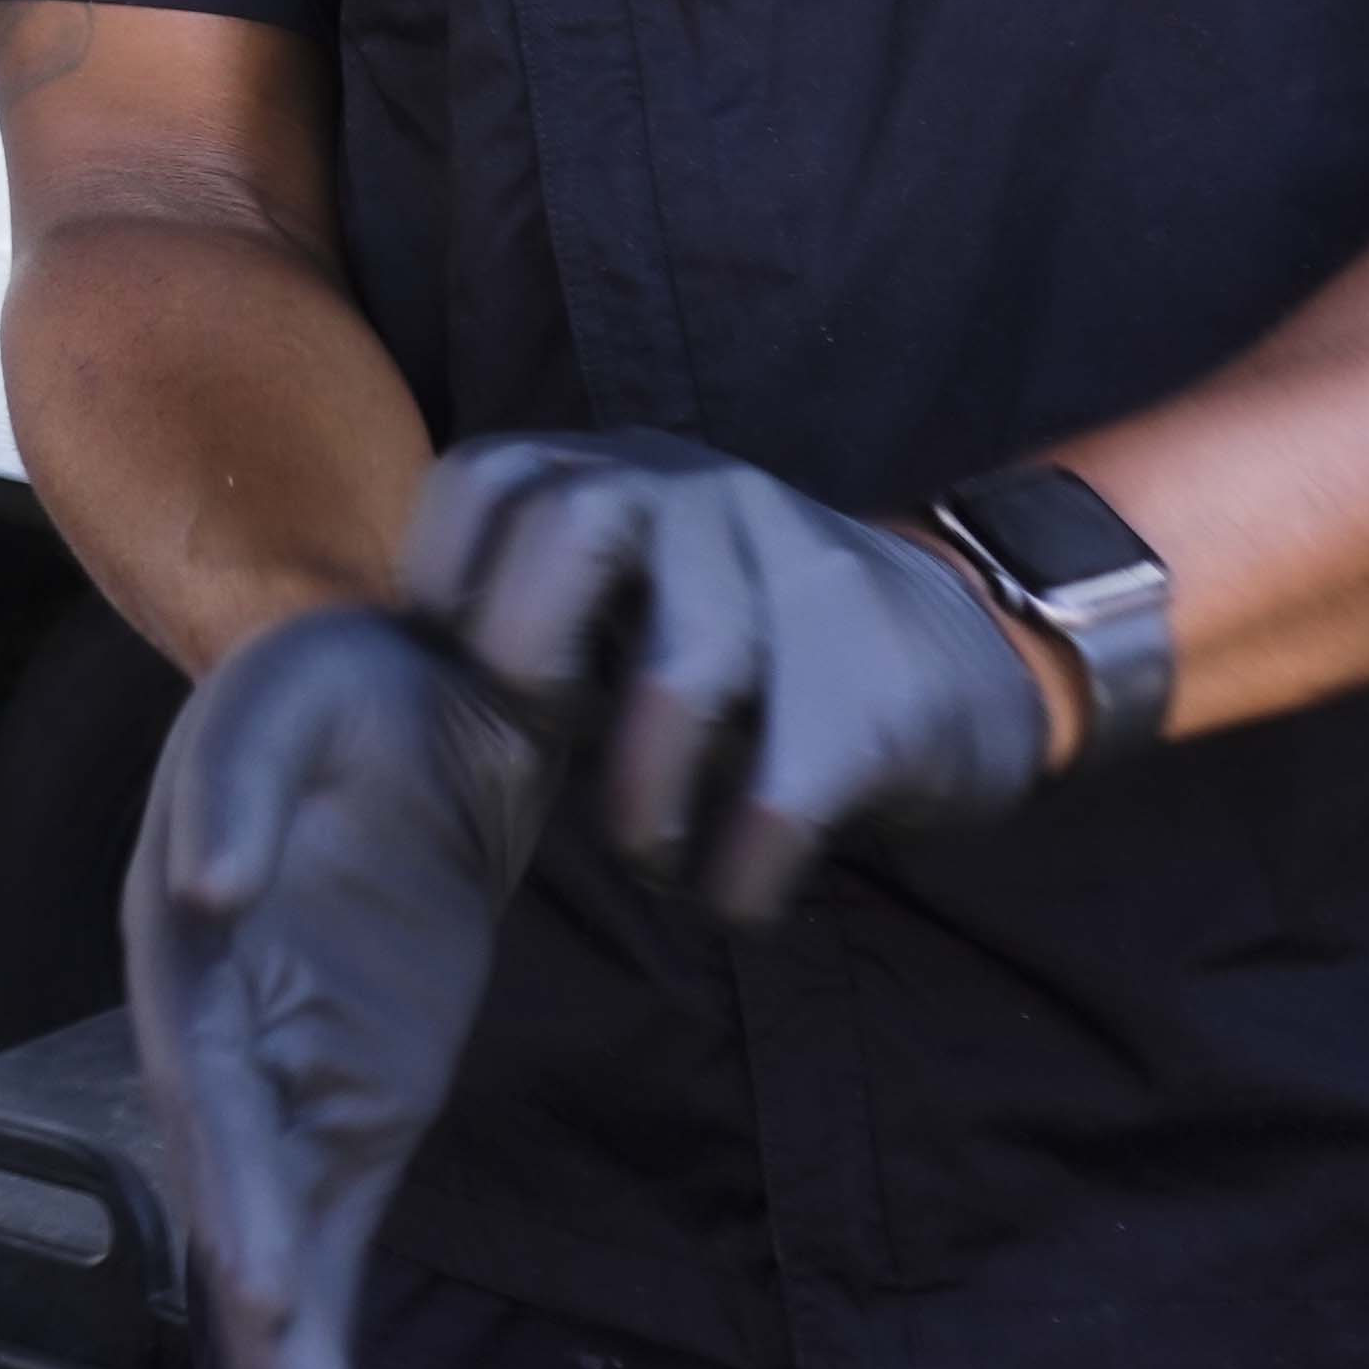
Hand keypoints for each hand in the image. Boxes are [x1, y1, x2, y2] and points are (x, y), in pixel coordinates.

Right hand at [120, 607, 544, 1368]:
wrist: (422, 699)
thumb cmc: (338, 690)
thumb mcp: (288, 695)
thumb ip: (240, 783)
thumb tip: (207, 892)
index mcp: (185, 933)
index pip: (200, 1074)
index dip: (224, 1175)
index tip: (254, 1277)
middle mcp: (216, 1027)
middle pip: (226, 1181)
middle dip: (255, 1303)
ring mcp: (282, 1080)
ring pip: (268, 1235)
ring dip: (277, 1355)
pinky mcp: (349, 1112)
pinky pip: (326, 1239)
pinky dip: (317, 1337)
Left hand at [404, 432, 1048, 923]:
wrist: (970, 657)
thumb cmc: (750, 644)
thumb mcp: (635, 587)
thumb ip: (533, 596)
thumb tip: (398, 666)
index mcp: (627, 472)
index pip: (486, 480)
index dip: (449, 584)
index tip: (474, 677)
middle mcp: (708, 497)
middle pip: (574, 522)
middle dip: (530, 653)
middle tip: (552, 737)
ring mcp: (804, 578)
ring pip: (680, 675)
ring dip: (639, 804)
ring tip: (650, 854)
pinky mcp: (880, 693)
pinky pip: (778, 798)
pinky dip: (735, 879)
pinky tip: (733, 896)